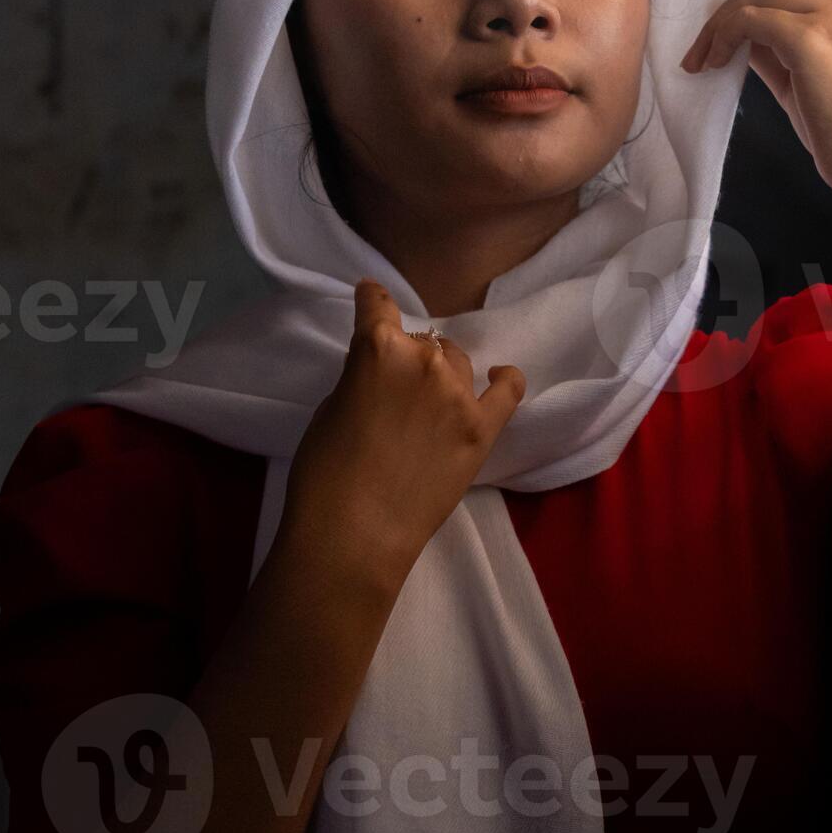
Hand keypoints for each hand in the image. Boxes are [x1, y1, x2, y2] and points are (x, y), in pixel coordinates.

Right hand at [280, 279, 526, 581]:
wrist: (354, 535)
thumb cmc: (324, 475)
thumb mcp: (330, 408)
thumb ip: (360, 378)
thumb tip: (380, 374)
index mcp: (377, 349)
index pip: (377, 305)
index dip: (371, 300)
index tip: (370, 297)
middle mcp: (424, 361)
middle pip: (422, 341)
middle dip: (407, 355)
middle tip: (394, 387)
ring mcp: (459, 395)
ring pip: (456, 362)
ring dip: (442, 372)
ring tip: (430, 400)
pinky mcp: (482, 430)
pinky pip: (507, 391)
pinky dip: (504, 380)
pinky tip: (499, 377)